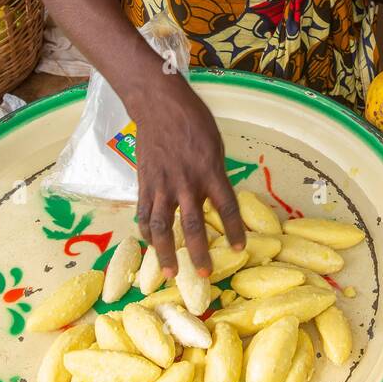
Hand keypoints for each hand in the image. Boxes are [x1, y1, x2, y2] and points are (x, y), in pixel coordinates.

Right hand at [134, 72, 244, 275]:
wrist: (159, 106)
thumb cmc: (193, 122)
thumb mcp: (214, 147)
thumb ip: (215, 175)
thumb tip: (216, 200)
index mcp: (210, 171)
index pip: (226, 208)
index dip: (233, 231)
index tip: (238, 250)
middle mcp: (186, 182)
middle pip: (192, 226)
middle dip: (198, 253)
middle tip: (203, 275)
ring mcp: (162, 184)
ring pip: (161, 226)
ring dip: (165, 252)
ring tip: (169, 273)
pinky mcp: (144, 183)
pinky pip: (144, 214)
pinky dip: (147, 232)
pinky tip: (151, 245)